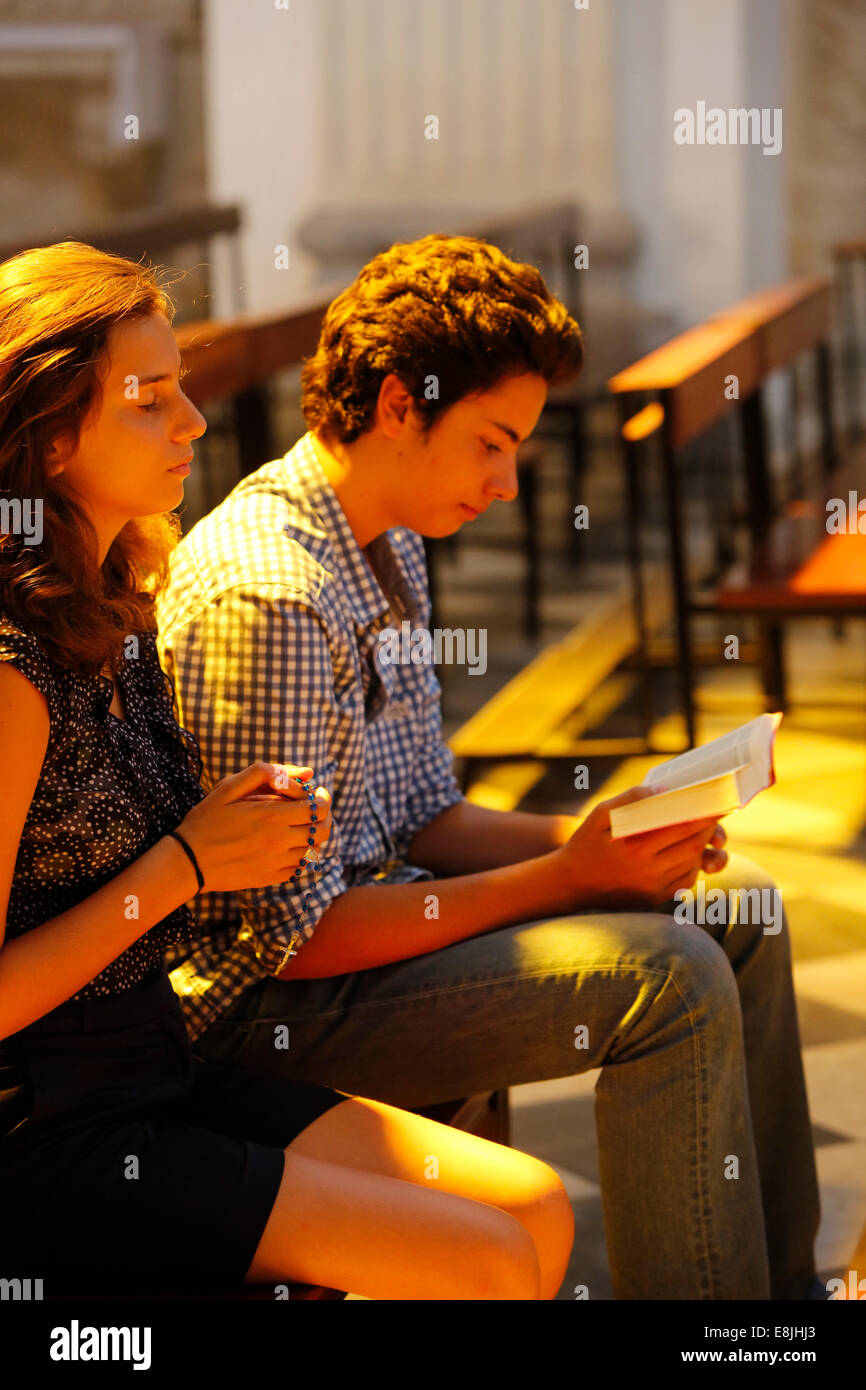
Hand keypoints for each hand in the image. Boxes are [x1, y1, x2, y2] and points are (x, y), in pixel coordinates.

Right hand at [175, 762, 331, 892]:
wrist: (187, 861)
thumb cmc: (207, 820)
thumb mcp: (228, 787)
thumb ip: (266, 772)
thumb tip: (305, 772)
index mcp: (272, 816)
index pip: (318, 808)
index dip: (323, 798)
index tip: (317, 792)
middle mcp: (280, 841)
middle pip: (323, 830)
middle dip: (324, 816)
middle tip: (314, 808)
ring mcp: (277, 862)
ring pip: (313, 848)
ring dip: (310, 834)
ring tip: (296, 825)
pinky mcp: (271, 877)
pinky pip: (298, 866)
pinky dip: (298, 854)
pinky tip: (283, 845)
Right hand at [556, 786, 726, 908]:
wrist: (569, 884)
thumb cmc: (585, 843)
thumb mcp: (600, 814)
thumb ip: (631, 799)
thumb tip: (663, 791)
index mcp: (636, 846)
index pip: (682, 826)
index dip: (705, 813)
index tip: (719, 802)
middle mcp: (648, 870)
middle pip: (693, 845)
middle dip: (709, 827)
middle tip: (717, 813)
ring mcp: (653, 888)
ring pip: (692, 863)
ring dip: (702, 846)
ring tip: (704, 830)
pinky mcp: (654, 899)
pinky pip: (685, 881)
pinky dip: (693, 865)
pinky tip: (688, 852)